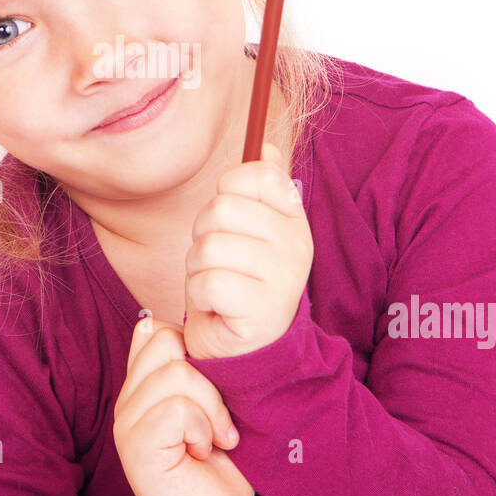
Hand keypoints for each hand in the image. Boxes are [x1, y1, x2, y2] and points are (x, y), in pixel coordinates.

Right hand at [113, 314, 254, 495]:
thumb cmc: (219, 471)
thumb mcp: (212, 408)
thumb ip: (196, 371)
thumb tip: (179, 325)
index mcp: (142, 387)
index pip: (155, 329)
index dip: (192, 349)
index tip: (215, 390)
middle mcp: (127, 400)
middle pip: (166, 340)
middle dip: (208, 377)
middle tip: (220, 419)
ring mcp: (126, 423)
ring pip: (176, 375)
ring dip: (210, 408)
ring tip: (215, 439)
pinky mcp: (136, 447)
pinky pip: (176, 409)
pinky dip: (202, 428)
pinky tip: (204, 452)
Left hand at [183, 140, 312, 359]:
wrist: (247, 351)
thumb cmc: (240, 283)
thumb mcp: (252, 232)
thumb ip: (261, 188)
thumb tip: (268, 144)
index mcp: (295, 220)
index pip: (259, 176)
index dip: (228, 191)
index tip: (231, 222)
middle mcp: (297, 245)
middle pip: (221, 209)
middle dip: (203, 236)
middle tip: (219, 263)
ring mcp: (283, 278)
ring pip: (208, 247)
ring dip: (198, 270)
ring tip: (217, 286)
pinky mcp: (261, 310)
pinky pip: (207, 282)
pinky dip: (200, 296)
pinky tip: (217, 307)